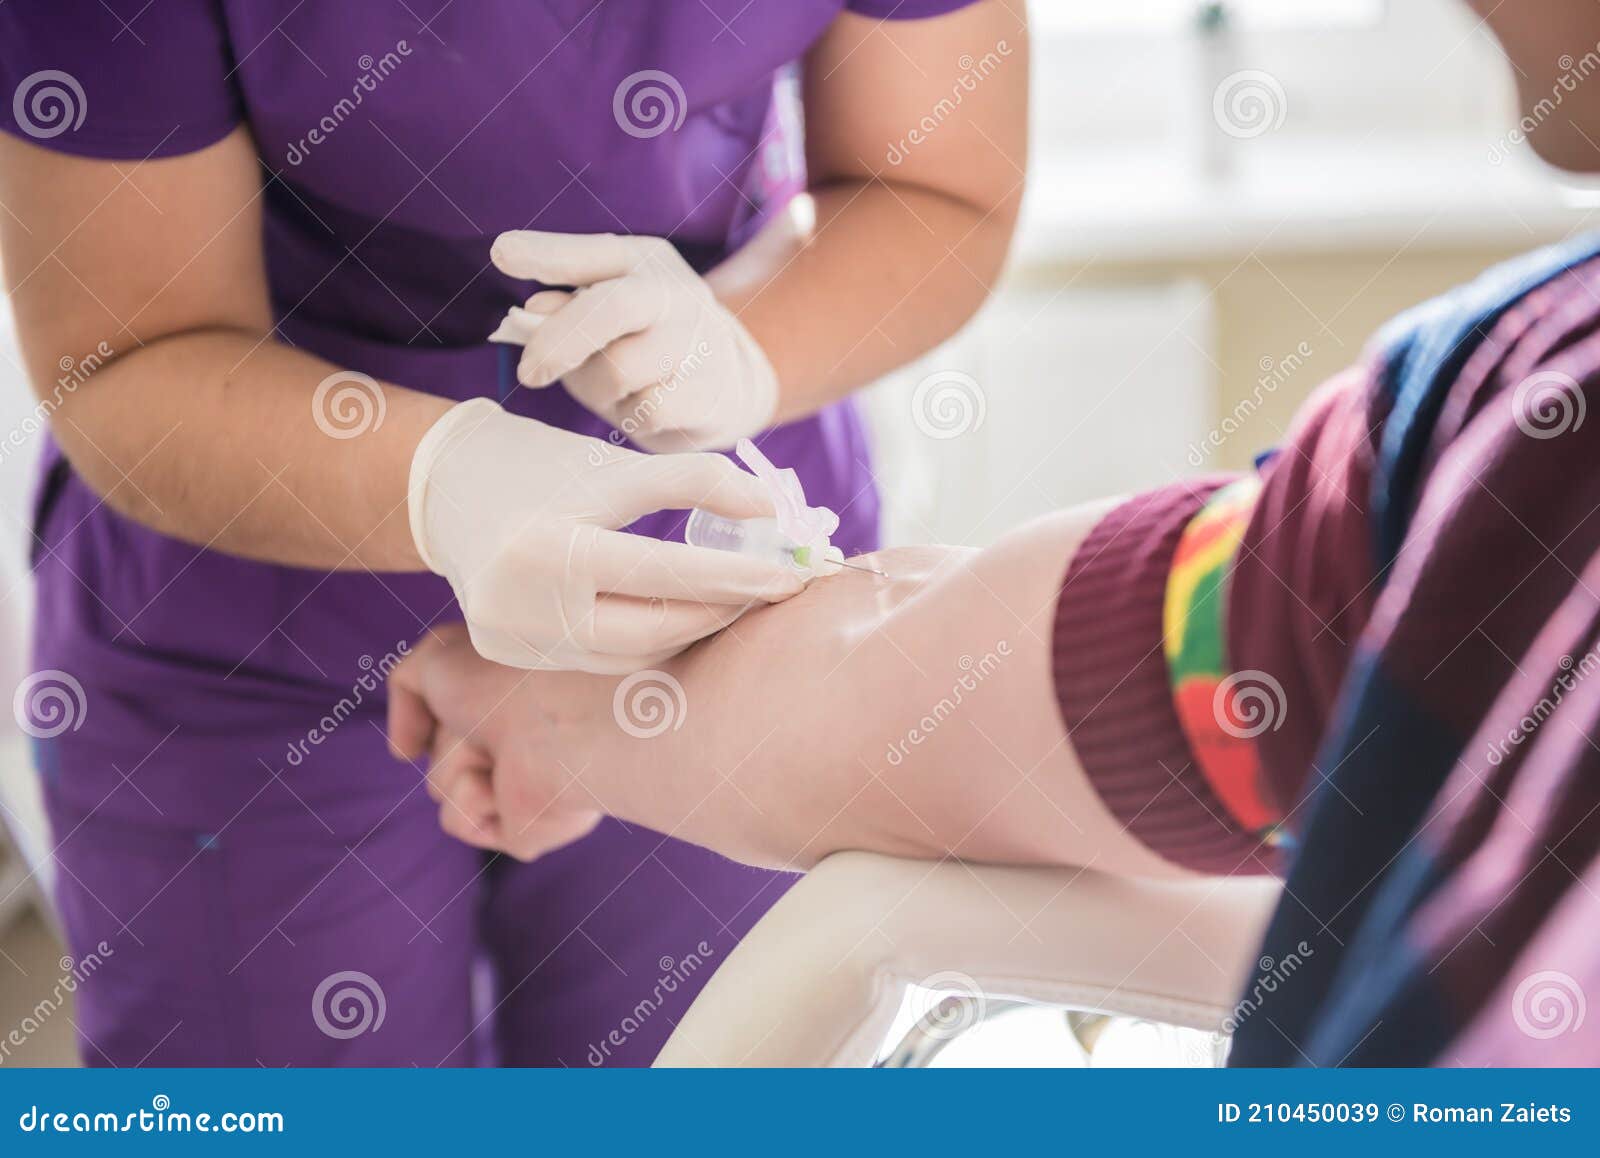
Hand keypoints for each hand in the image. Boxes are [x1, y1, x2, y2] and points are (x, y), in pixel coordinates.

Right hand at [387, 624, 608, 860]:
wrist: (552, 720)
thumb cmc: (504, 679)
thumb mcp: (438, 657)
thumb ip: (408, 685)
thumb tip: (405, 754)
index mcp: (517, 708)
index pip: (456, 720)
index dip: (449, 710)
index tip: (465, 699)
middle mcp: (522, 747)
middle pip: (441, 755)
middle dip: (450, 739)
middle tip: (488, 724)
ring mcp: (524, 789)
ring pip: (442, 789)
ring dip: (456, 767)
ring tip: (501, 753)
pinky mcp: (524, 828)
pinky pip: (460, 821)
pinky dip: (471, 800)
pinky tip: (506, 786)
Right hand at [408, 398, 803, 672]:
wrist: (446, 485)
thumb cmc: (542, 465)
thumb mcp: (616, 464)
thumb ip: (697, 482)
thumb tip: (774, 509)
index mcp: (545, 546)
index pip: (664, 574)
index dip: (736, 577)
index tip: (793, 575)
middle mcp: (521, 605)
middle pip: (651, 627)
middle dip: (721, 610)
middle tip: (773, 591)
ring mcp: (510, 639)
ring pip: (628, 654)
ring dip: (688, 631)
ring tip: (733, 602)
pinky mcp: (505, 654)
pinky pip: (596, 659)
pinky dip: (643, 641)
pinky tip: (679, 620)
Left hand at [489, 231, 778, 451]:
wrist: (726, 381)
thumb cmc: (645, 339)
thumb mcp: (606, 309)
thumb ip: (567, 302)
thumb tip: (533, 308)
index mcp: (645, 261)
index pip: (591, 253)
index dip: (545, 254)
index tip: (500, 254)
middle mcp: (675, 293)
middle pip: (610, 308)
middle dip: (560, 340)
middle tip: (528, 372)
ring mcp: (697, 342)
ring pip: (620, 369)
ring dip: (596, 387)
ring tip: (607, 386)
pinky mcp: (706, 393)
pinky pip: (646, 410)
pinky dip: (629, 414)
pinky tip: (637, 407)